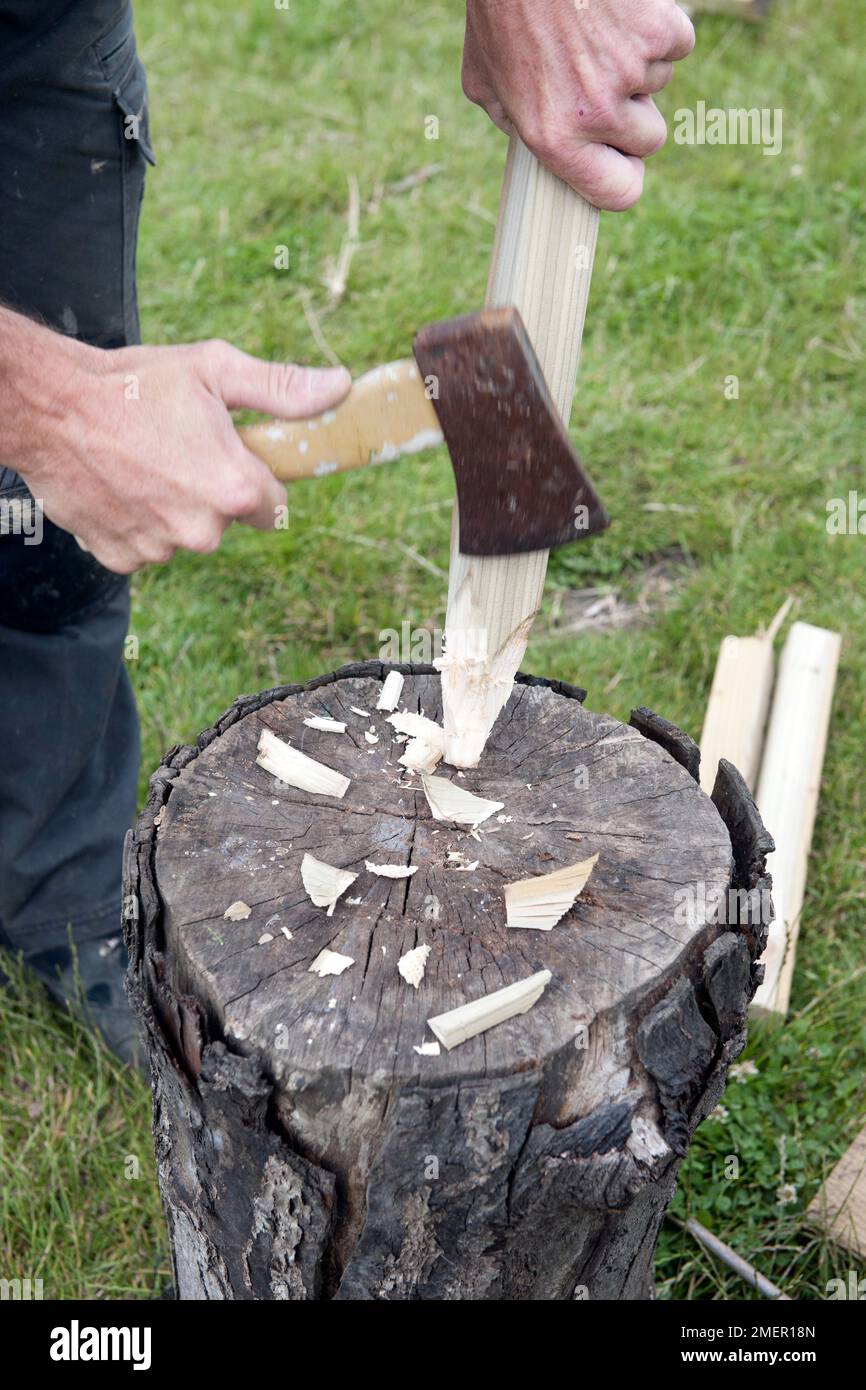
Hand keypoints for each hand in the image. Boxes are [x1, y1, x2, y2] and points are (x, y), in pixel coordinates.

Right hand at [16, 332, 350, 573]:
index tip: (234, 459)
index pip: (274, 507)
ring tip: (141, 463)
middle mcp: (201, 530)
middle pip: (227, 522)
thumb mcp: (214, 370)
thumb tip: (338, 387)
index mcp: (233, 488)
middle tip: (177, 450)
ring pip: (183, 534)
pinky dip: (135, 522)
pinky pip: (144, 546)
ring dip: (171, 508)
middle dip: (210, 493)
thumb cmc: (134, 384)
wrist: (50, 408)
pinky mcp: (122, 559)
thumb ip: (281, 389)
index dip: (257, 481)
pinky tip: (118, 486)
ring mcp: (159, 549)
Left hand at [462, 0, 695, 210]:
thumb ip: (512, 121)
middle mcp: (596, 113)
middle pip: (649, 139)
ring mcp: (632, 71)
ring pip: (659, 84)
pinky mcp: (659, 30)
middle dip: (634, 113)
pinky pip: (676, 43)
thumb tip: (536, 147)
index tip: (623, 163)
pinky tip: (621, 11)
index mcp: (554, 137)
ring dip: (638, 62)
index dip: (625, 178)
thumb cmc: (500, 11)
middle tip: (602, 79)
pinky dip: (658, 28)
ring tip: (597, 31)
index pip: (620, 193)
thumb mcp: (483, 79)